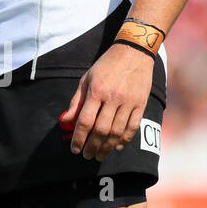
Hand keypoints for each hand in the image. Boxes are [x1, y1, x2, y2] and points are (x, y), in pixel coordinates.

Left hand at [59, 43, 153, 159]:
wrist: (134, 51)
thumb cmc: (106, 65)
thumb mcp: (86, 79)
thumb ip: (76, 101)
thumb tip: (65, 121)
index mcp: (97, 91)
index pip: (85, 121)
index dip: (78, 138)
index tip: (74, 149)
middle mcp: (113, 98)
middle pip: (101, 130)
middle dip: (92, 147)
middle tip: (87, 156)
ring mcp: (129, 102)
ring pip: (117, 132)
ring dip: (107, 147)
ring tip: (100, 156)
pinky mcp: (141, 104)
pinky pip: (133, 127)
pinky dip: (124, 140)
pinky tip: (116, 147)